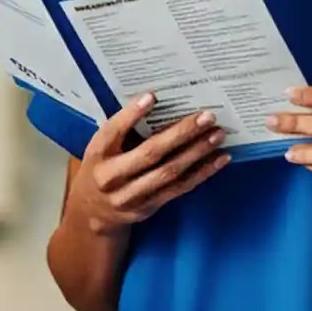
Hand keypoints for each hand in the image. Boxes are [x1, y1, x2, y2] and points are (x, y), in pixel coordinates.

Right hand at [66, 93, 230, 236]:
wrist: (92, 213)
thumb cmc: (102, 167)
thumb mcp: (102, 147)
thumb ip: (123, 130)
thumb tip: (159, 102)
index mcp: (97, 154)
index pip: (113, 131)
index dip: (131, 114)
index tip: (152, 96)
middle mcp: (111, 177)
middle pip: (150, 154)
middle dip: (181, 133)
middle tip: (206, 116)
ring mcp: (130, 196)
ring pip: (169, 173)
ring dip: (197, 152)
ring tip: (217, 135)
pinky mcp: (148, 207)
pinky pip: (179, 188)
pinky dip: (202, 173)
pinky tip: (219, 159)